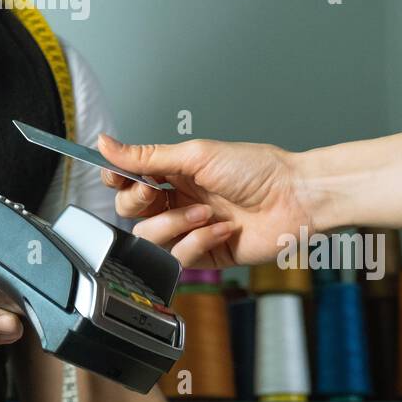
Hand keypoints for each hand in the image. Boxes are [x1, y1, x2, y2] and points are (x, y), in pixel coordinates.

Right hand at [96, 134, 321, 268]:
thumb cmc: (257, 169)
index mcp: (174, 173)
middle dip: (141, 203)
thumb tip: (106, 143)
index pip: (127, 181)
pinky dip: (199, 241)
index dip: (118, 182)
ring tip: (205, 212)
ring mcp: (190, 229)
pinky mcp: (205, 255)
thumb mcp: (195, 155)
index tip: (120, 177)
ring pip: (150, 238)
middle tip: (160, 192)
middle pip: (130, 212)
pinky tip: (222, 228)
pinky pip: (180, 257)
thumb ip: (146, 156)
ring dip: (176, 224)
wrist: (295, 198)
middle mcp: (178, 201)